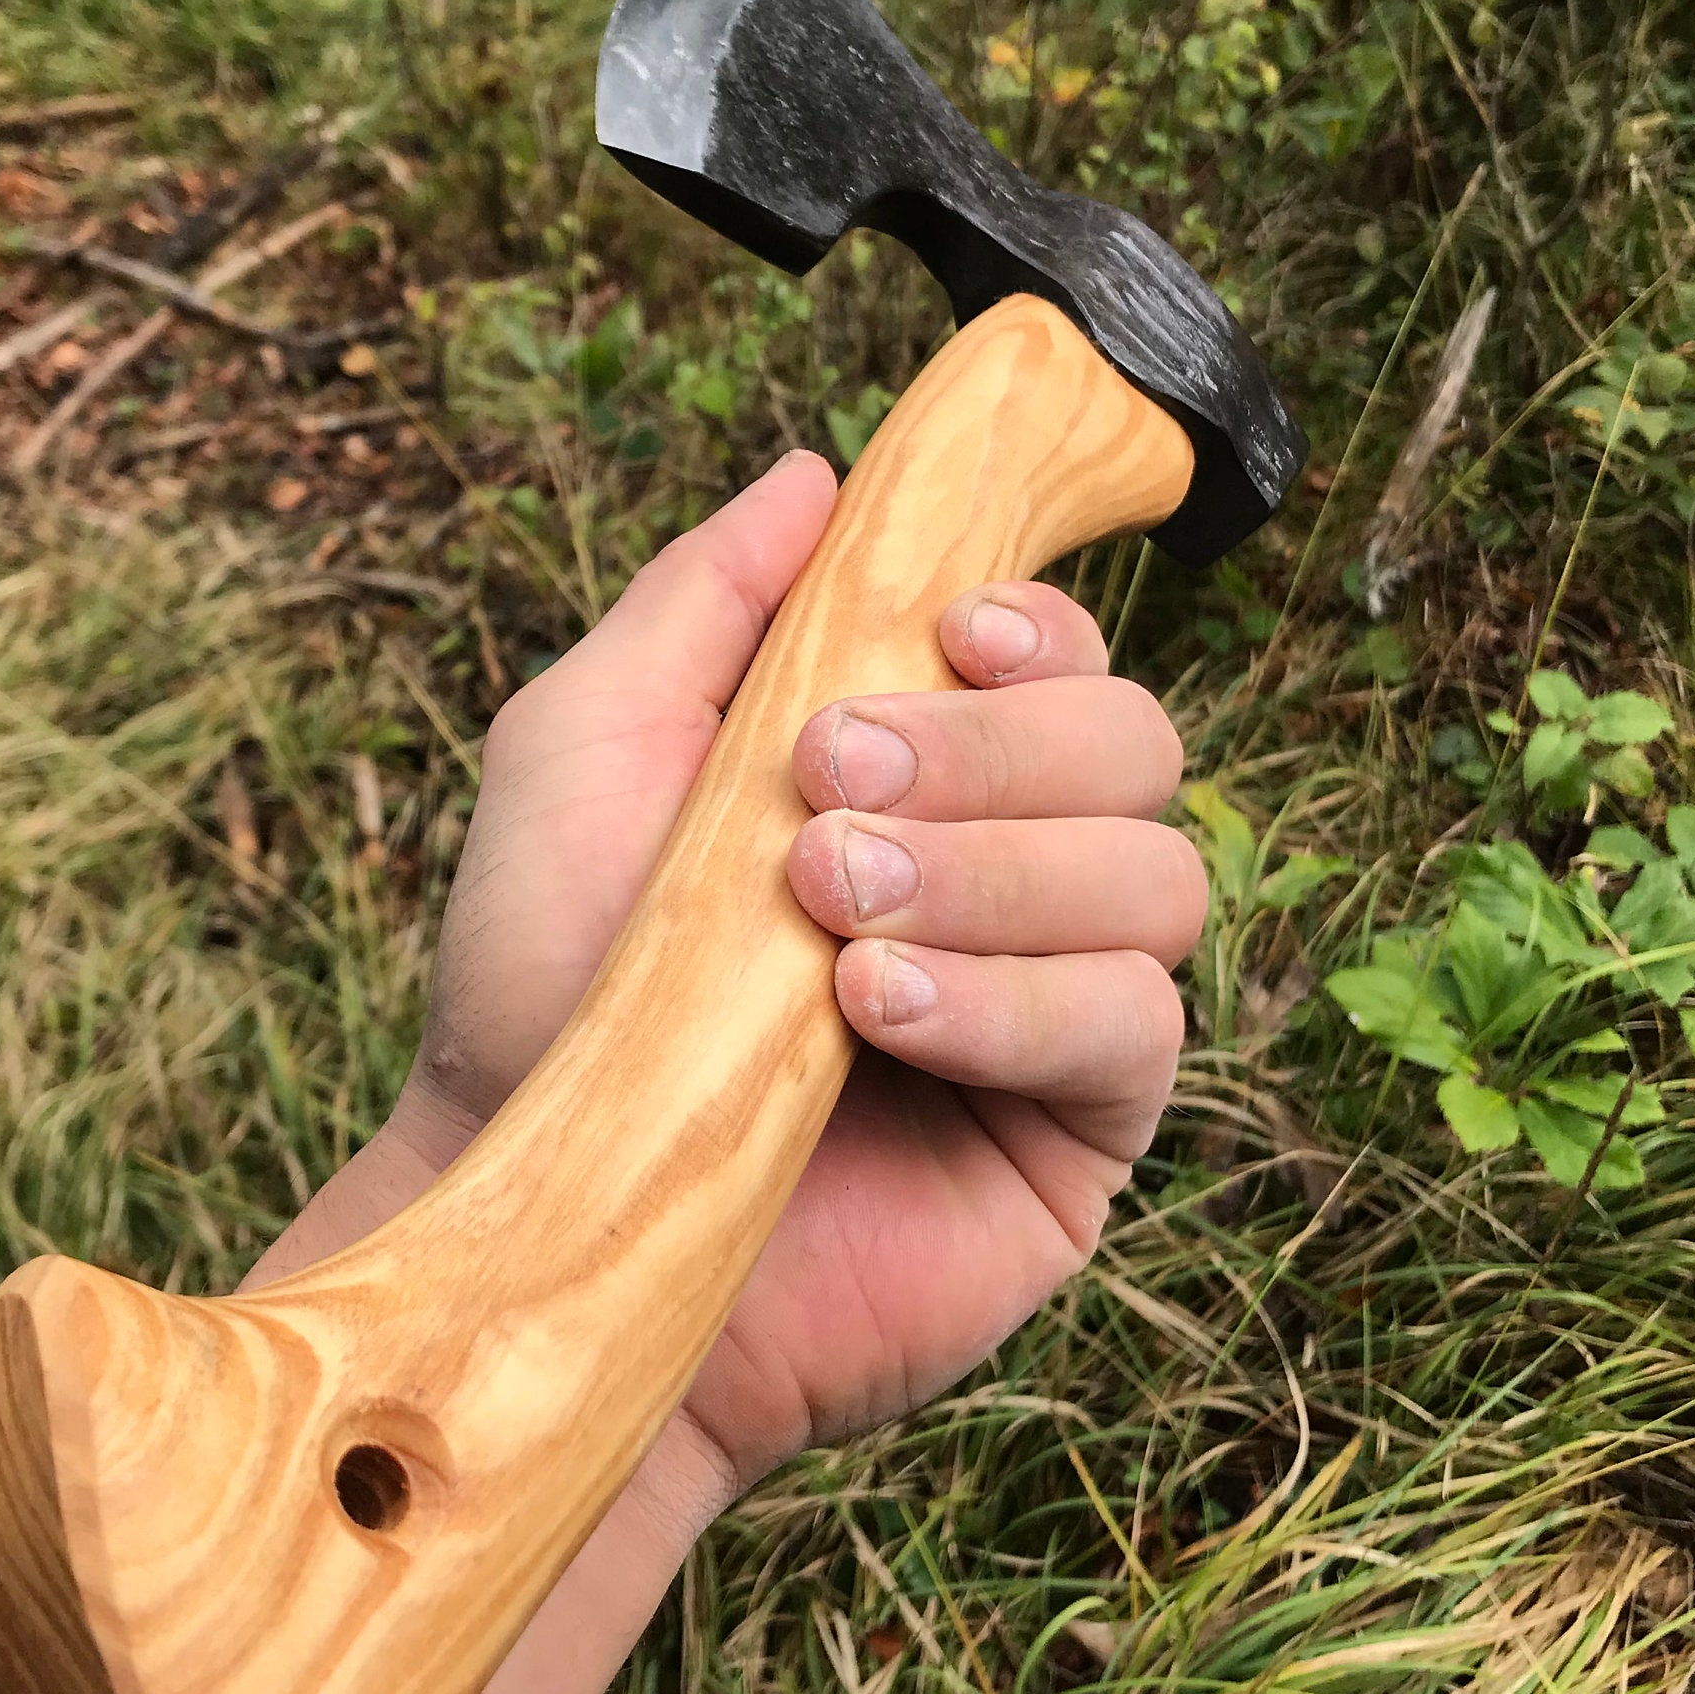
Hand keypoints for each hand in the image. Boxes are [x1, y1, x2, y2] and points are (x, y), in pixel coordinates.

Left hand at [379, 450, 1203, 1491]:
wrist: (536, 1221)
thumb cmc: (544, 991)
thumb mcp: (590, 750)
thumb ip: (706, 603)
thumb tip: (817, 473)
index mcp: (922, 779)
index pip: (1065, 663)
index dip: (1038, 627)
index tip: (948, 629)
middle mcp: (1010, 881)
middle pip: (1137, 745)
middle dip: (995, 748)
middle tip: (829, 788)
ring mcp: (1056, 1013)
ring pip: (1158, 877)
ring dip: (997, 868)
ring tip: (833, 914)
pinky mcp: (1078, 1142)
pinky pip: (1135, 1027)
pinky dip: (1014, 997)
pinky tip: (879, 1011)